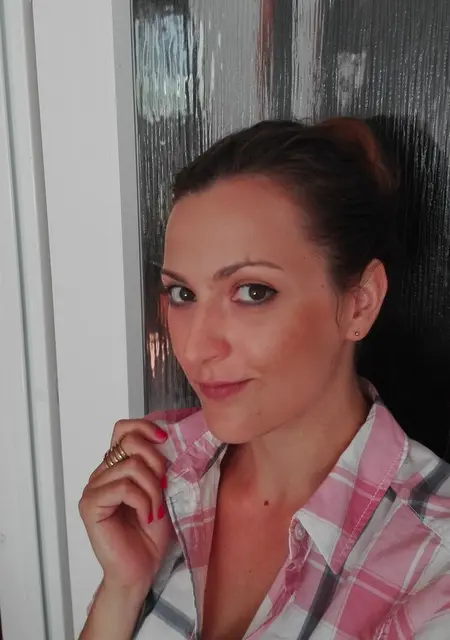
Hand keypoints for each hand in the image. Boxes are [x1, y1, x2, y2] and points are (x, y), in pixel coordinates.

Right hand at [79, 419, 170, 595]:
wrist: (140, 570)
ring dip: (153, 489)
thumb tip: (163, 439)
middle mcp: (101, 474)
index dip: (144, 427)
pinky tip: (146, 517)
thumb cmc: (149, 534)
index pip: (122, 429)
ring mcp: (93, 489)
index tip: (164, 439)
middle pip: (130, 442)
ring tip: (155, 510)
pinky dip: (143, 501)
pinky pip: (123, 488)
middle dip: (156, 461)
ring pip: (132, 466)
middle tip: (163, 486)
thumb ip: (155, 465)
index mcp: (115, 466)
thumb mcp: (159, 491)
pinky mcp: (90, 505)